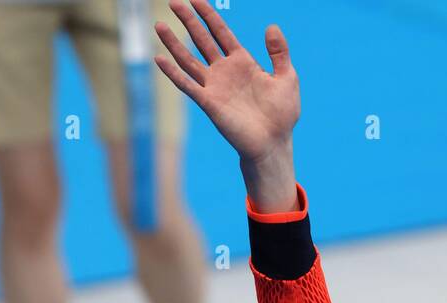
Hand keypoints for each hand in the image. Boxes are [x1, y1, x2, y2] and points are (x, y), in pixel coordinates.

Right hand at [155, 2, 299, 206]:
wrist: (273, 143)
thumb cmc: (282, 114)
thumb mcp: (287, 77)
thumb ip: (279, 52)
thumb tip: (272, 26)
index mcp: (242, 62)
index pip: (220, 32)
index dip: (208, 15)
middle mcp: (224, 71)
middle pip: (201, 40)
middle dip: (188, 20)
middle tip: (173, 2)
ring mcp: (215, 87)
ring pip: (189, 60)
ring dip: (173, 43)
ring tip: (159, 25)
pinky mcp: (209, 103)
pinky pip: (187, 85)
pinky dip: (173, 73)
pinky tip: (159, 59)